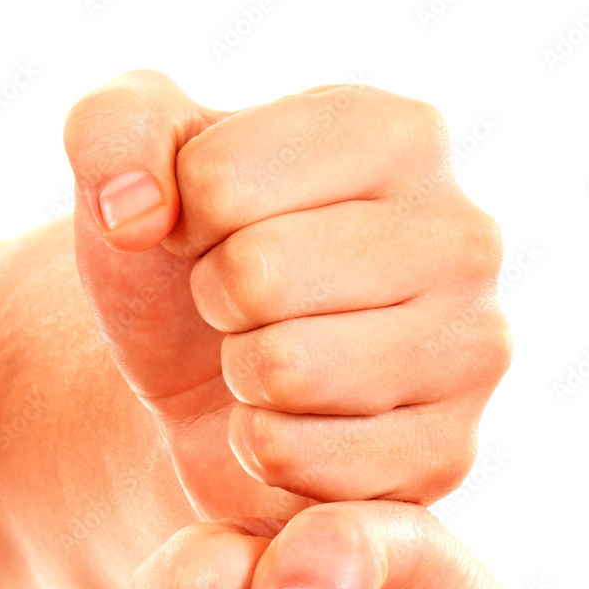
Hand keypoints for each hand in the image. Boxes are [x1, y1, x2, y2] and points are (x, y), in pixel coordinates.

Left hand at [63, 71, 510, 519]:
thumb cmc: (192, 262)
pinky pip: (301, 459)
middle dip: (218, 300)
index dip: (182, 221)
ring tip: (269, 358)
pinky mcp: (450, 452)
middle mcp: (465, 237)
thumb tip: (135, 211)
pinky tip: (294, 422)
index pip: (222, 179)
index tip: (214, 232)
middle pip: (260, 274)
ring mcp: (474, 351)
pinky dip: (263, 450)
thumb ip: (114, 129)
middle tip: (243, 306)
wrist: (216, 380)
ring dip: (244, 375)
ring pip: (288, 369)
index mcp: (403, 135)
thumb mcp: (136, 167)